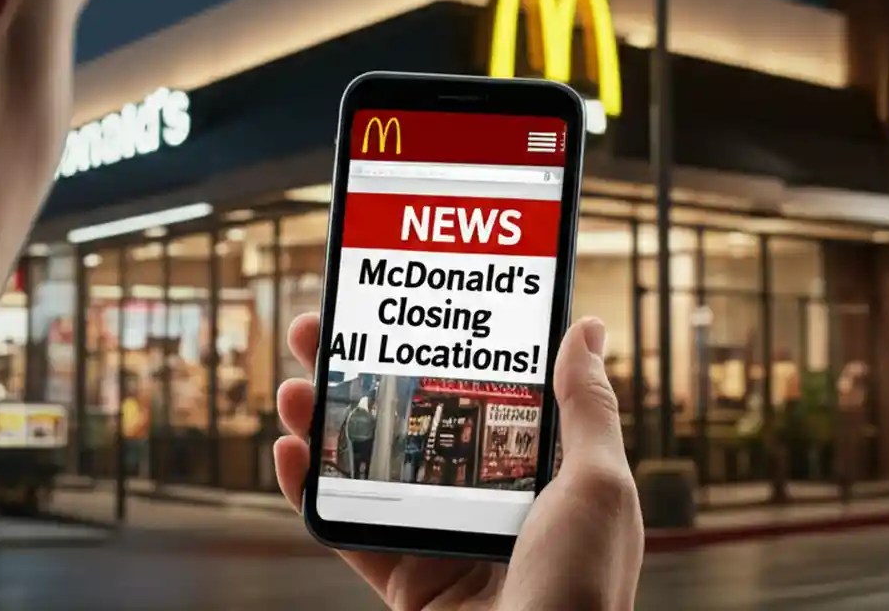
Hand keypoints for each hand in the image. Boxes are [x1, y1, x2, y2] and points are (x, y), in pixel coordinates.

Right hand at [274, 315, 643, 609]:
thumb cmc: (583, 589)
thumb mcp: (599, 486)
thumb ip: (586, 408)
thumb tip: (587, 328)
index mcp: (535, 474)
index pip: (479, 392)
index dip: (438, 347)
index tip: (406, 306)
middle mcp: (484, 501)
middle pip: (409, 423)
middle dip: (361, 375)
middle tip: (322, 332)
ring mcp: (439, 539)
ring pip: (368, 469)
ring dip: (324, 424)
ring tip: (295, 384)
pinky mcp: (403, 580)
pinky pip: (345, 530)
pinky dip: (309, 492)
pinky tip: (290, 453)